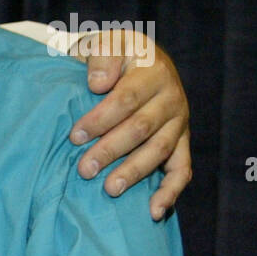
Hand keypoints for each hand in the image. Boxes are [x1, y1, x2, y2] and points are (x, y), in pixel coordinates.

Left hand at [68, 29, 191, 218]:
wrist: (136, 59)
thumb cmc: (111, 56)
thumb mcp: (104, 43)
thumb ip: (101, 57)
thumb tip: (99, 85)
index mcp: (153, 71)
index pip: (126, 99)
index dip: (101, 119)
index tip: (75, 136)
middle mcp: (172, 97)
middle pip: (142, 128)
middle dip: (111, 150)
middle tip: (84, 170)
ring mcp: (179, 122)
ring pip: (159, 150)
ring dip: (134, 172)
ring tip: (110, 190)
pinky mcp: (181, 142)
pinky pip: (182, 170)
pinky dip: (170, 192)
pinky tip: (154, 212)